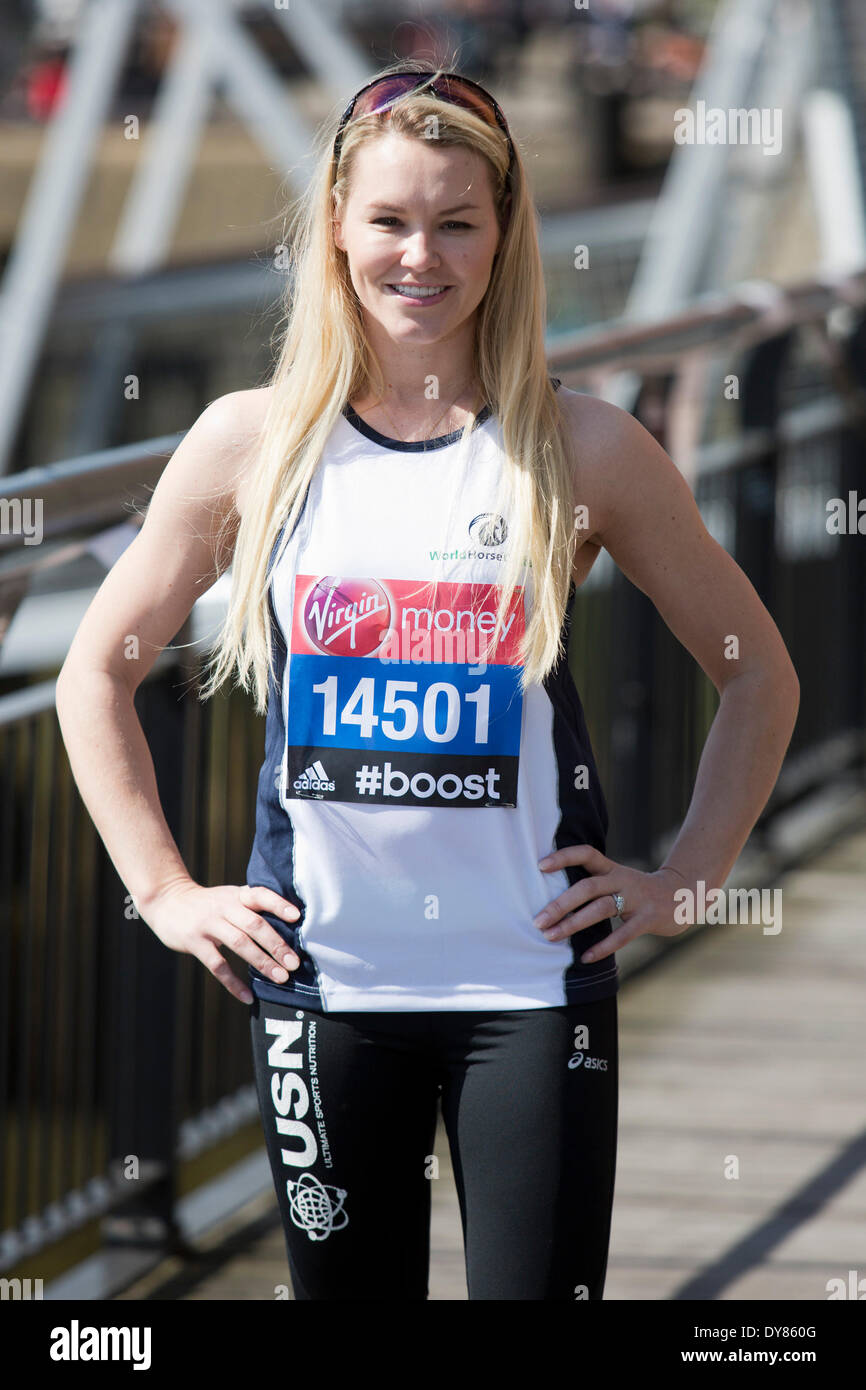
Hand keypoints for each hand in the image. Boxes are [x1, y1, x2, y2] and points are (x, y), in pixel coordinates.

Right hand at [135, 879, 301, 1003]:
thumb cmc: (208, 903)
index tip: (297, 917)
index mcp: (237, 895)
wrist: (167, 901)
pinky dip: (234, 983)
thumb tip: (290, 925)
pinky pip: (217, 965)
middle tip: (294, 963)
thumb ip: (252, 906)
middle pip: (254, 925)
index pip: (261, 895)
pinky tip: (248, 997)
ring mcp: (209, 925)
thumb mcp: (229, 896)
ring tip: (280, 978)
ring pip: (239, 944)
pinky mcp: (195, 943)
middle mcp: (224, 907)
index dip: (279, 905)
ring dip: (262, 962)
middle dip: (277, 945)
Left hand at [534, 846, 689, 963]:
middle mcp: (622, 880)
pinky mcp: (648, 919)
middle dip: (560, 904)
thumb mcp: (617, 880)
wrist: (682, 895)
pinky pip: (623, 934)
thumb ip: (593, 885)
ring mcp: (636, 898)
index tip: (540, 866)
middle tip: (538, 920)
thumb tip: (553, 901)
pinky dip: (603, 946)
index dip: (564, 856)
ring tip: (552, 936)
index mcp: (612, 868)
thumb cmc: (638, 891)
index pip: (586, 853)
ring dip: (573, 923)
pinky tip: (585, 956)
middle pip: (587, 887)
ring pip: (601, 908)